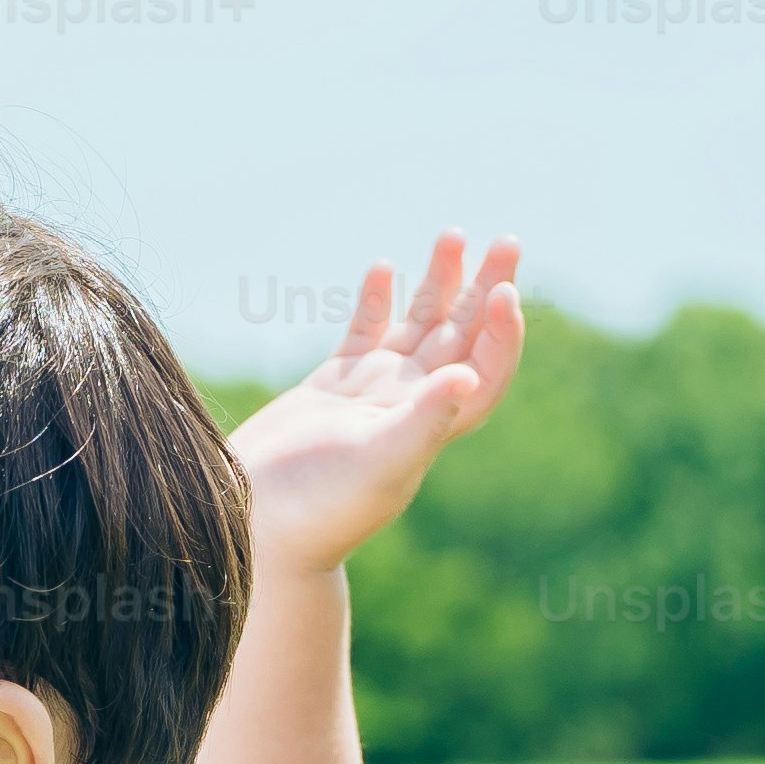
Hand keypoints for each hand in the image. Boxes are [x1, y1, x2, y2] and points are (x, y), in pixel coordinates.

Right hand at [223, 230, 523, 576]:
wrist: (256, 527)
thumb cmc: (318, 506)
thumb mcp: (378, 462)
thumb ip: (423, 418)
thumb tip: (468, 375)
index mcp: (430, 424)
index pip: (483, 368)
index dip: (501, 330)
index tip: (505, 289)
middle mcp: (408, 406)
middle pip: (461, 337)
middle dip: (485, 289)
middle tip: (508, 241)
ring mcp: (370, 395)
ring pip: (417, 327)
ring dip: (439, 284)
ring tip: (453, 236)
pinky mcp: (330, 390)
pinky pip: (364, 335)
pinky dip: (375, 301)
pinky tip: (383, 268)